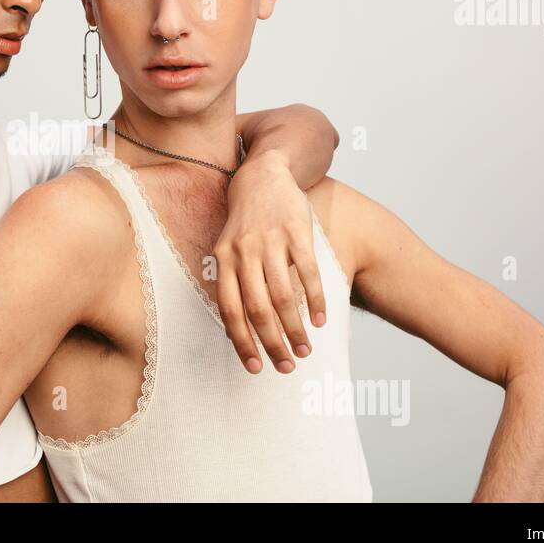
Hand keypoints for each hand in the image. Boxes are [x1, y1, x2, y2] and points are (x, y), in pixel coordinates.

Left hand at [214, 149, 325, 374]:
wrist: (263, 175)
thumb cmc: (245, 222)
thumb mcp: (228, 249)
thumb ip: (233, 283)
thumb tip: (238, 330)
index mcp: (223, 260)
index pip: (230, 310)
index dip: (242, 342)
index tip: (255, 367)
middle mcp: (244, 252)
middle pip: (258, 309)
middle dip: (273, 343)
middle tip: (286, 366)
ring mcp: (271, 241)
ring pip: (283, 296)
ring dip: (296, 329)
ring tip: (305, 349)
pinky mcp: (297, 231)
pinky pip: (308, 273)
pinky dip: (315, 300)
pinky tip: (320, 320)